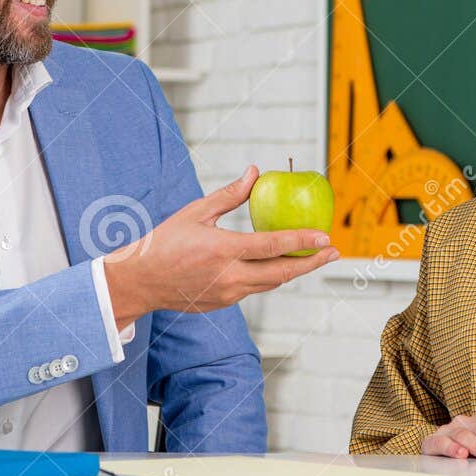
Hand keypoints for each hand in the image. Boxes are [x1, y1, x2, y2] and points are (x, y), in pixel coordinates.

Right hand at [102, 165, 339, 326]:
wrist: (142, 280)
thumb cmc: (166, 241)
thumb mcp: (196, 212)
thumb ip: (230, 195)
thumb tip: (255, 172)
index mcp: (222, 250)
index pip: (272, 246)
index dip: (302, 241)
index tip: (325, 237)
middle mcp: (229, 276)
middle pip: (282, 272)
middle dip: (312, 262)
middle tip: (333, 251)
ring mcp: (228, 293)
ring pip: (271, 282)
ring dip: (294, 270)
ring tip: (314, 258)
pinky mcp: (224, 303)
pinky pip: (254, 288)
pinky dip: (270, 275)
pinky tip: (279, 264)